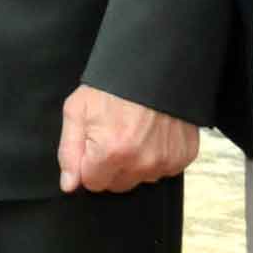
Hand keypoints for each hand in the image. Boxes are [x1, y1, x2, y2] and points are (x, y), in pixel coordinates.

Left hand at [57, 84, 199, 192]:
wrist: (155, 67)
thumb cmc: (112, 87)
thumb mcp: (77, 110)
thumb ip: (69, 151)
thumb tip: (69, 185)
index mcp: (111, 152)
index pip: (92, 183)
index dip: (89, 164)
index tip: (93, 144)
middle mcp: (141, 163)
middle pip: (117, 184)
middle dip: (110, 166)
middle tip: (113, 136)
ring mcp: (165, 162)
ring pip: (141, 178)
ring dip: (135, 163)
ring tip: (134, 132)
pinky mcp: (183, 157)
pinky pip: (163, 170)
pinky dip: (156, 156)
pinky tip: (152, 134)